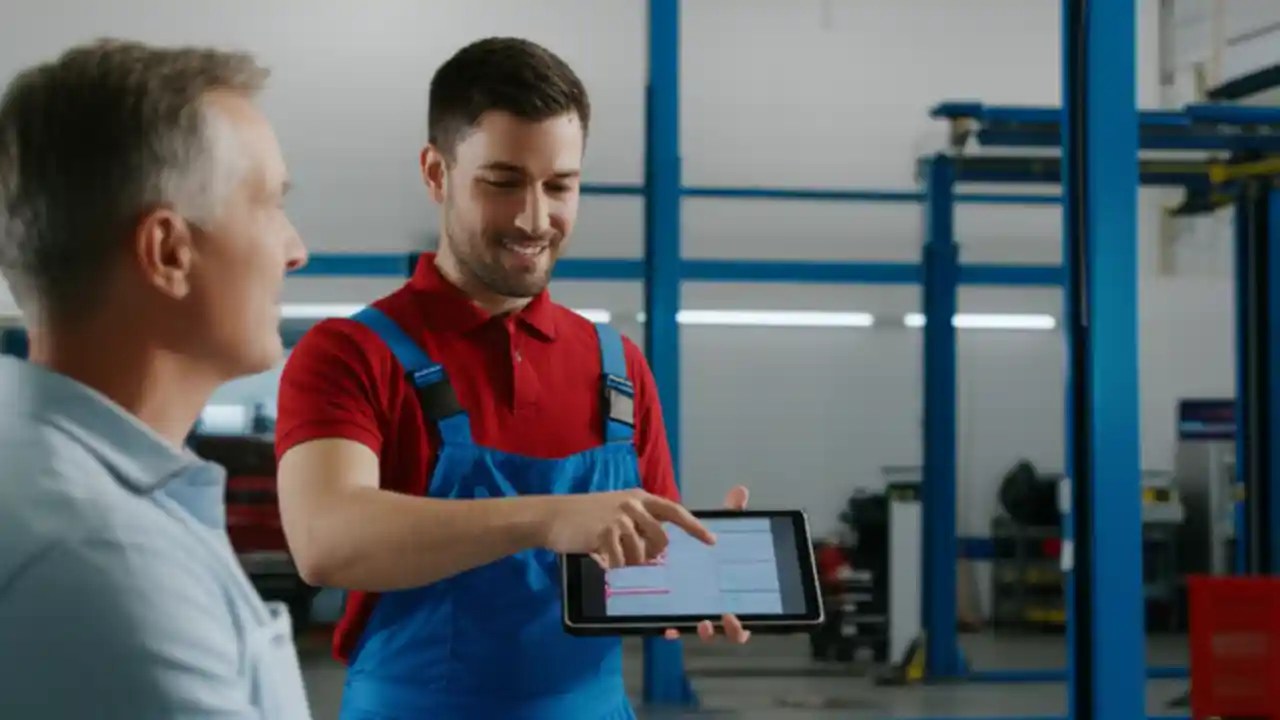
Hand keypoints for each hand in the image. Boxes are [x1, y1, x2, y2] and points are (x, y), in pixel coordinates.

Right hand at [535, 489, 715, 567]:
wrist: (554, 516)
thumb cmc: (587, 516)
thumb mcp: (617, 510)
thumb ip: (639, 523)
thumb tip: (658, 547)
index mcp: (639, 498)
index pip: (674, 511)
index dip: (694, 526)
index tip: (710, 540)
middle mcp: (632, 504)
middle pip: (661, 539)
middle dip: (652, 554)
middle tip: (634, 557)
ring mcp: (619, 518)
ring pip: (641, 554)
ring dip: (628, 562)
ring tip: (611, 555)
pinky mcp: (605, 533)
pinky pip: (620, 561)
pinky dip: (612, 565)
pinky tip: (600, 557)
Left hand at [663, 485, 751, 644]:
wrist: (675, 553)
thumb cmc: (708, 549)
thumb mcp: (719, 530)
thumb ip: (731, 513)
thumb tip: (740, 491)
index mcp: (733, 597)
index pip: (745, 620)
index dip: (742, 627)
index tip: (734, 616)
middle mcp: (718, 611)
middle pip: (729, 632)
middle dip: (729, 631)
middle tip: (725, 618)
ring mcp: (696, 616)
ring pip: (704, 633)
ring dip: (705, 632)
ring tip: (702, 622)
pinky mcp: (675, 617)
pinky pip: (676, 629)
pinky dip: (675, 630)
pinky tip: (669, 628)